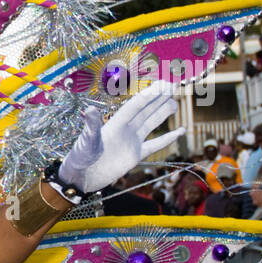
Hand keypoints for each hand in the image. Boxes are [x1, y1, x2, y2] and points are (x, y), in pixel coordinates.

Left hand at [57, 81, 184, 194]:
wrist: (82, 178)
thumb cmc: (81, 158)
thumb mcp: (87, 141)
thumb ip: (92, 126)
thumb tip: (89, 110)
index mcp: (115, 124)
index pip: (136, 106)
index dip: (149, 95)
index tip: (163, 84)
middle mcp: (125, 130)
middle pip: (145, 110)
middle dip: (159, 99)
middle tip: (173, 86)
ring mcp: (131, 142)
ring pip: (151, 123)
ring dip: (162, 113)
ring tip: (175, 103)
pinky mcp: (136, 155)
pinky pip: (155, 144)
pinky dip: (168, 138)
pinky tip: (180, 131)